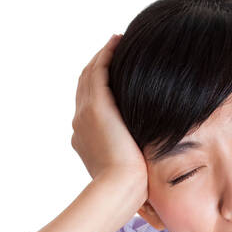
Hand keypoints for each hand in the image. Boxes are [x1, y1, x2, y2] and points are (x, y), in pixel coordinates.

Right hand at [71, 35, 148, 196]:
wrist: (118, 188)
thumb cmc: (129, 190)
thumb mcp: (130, 176)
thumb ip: (135, 168)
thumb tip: (151, 181)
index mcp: (84, 139)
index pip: (88, 106)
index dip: (99, 88)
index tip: (113, 76)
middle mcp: (79, 123)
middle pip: (85, 86)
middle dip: (98, 67)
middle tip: (114, 50)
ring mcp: (84, 113)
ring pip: (89, 75)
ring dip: (102, 56)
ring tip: (117, 42)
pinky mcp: (96, 105)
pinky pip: (98, 69)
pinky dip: (106, 54)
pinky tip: (118, 41)